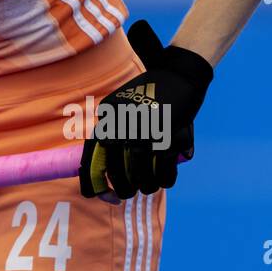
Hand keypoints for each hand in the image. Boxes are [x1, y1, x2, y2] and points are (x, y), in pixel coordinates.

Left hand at [78, 20, 212, 202]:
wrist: (178, 73)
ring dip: (146, 186)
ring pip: (142, 176)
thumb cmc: (147, 95)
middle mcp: (124, 126)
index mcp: (108, 117)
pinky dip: (165, 180)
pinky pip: (165, 172)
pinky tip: (164, 179)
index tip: (97, 197)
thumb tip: (102, 172)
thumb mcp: (121, 107)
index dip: (92, 180)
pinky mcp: (171, 137)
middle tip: (126, 194)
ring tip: (149, 186)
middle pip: (117, 171)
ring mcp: (147, 132)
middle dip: (122, 188)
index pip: (93, 154)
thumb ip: (111, 133)